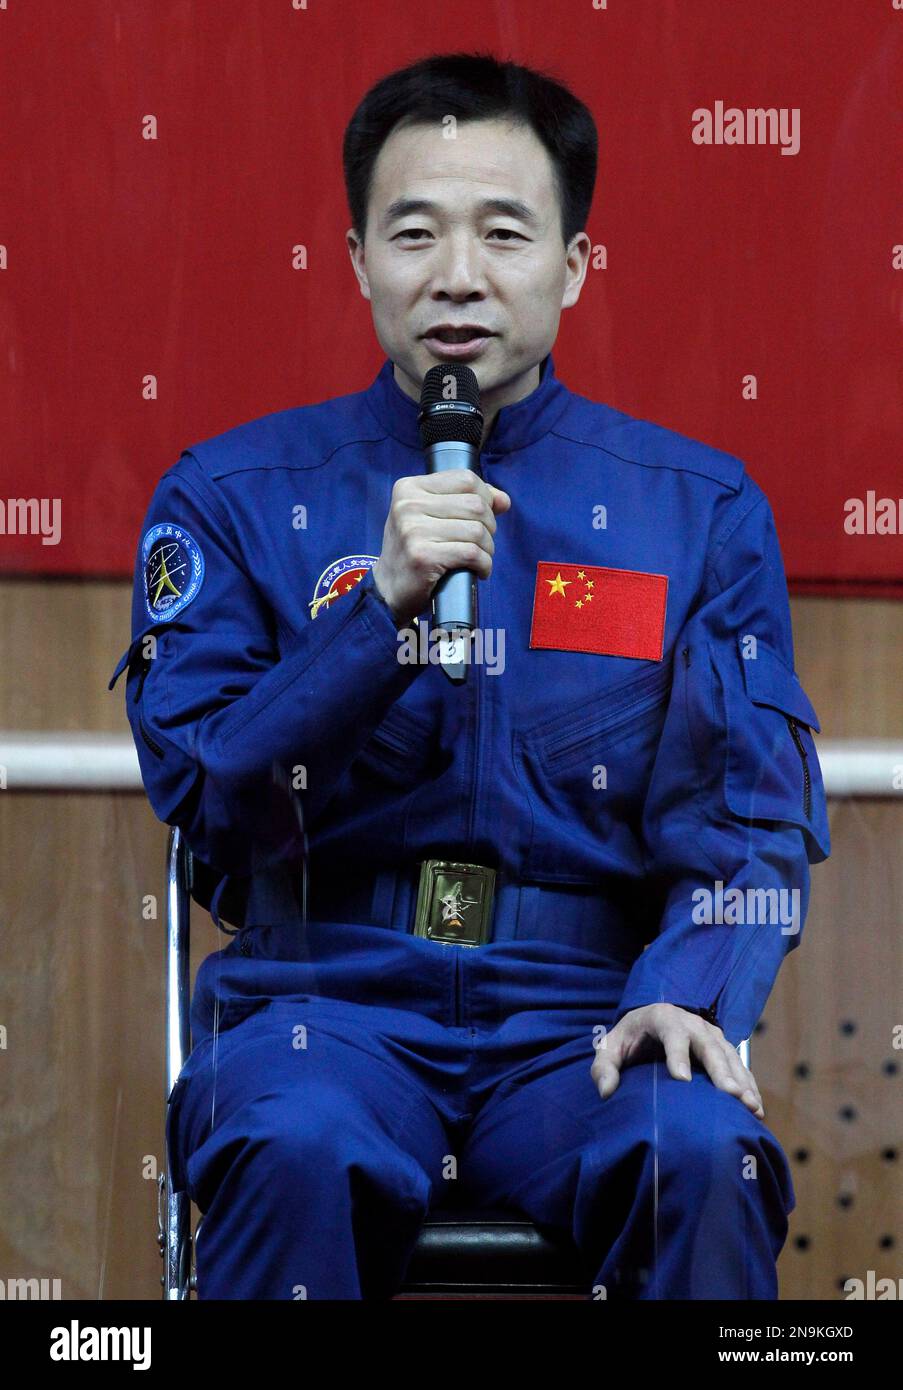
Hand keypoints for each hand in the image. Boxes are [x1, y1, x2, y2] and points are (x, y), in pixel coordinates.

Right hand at [371, 470, 511, 627]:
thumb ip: (466, 502)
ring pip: (476, 531)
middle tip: (481, 543)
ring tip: (479, 558)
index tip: (482, 518)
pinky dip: (484, 564)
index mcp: (410, 488)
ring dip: (487, 548)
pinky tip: (479, 571)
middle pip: (475, 505)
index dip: (486, 498)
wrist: (388, 589)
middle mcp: (408, 505)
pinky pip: (471, 553)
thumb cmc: (415, 550)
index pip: (466, 479)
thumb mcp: (433, 517)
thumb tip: (503, 500)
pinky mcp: (422, 556)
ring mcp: (413, 530)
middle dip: (489, 526)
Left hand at [590, 1003, 764, 1118]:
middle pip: (708, 1045)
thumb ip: (603, 1067)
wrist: (649, 1022)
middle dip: (720, 1071)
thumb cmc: (629, 1038)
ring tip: (751, 1106)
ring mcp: (710, 1033)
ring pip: (729, 1056)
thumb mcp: (609, 1047)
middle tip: (730, 1095)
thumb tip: (606, 1091)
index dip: (677, 1055)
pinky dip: (749, 1084)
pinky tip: (756, 1107)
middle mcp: (691, 1022)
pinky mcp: (722, 1046)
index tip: (681, 1080)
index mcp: (662, 1017)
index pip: (671, 1033)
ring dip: (741, 1081)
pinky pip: (739, 1065)